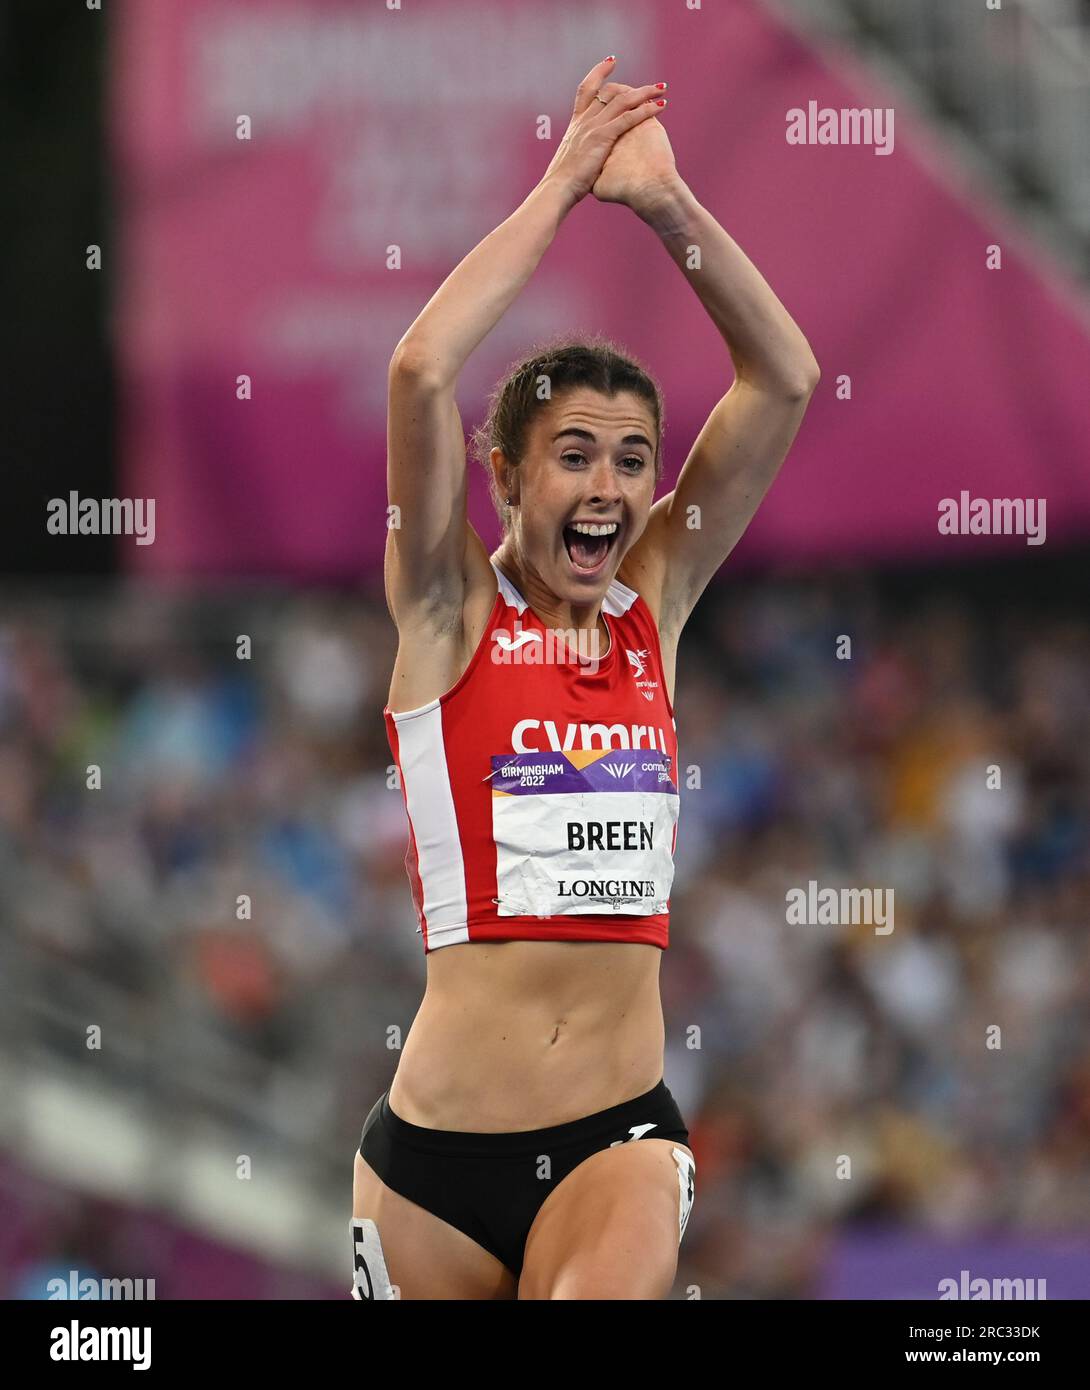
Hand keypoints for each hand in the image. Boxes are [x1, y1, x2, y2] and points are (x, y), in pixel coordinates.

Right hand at [541, 58, 667, 205]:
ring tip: (662, 89)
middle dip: (634, 86)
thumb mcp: (571, 158)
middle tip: (655, 85)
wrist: (558, 188)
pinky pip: (628, 118)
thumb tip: (586, 153)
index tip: (612, 61)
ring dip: (645, 93)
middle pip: (610, 91)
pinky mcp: (602, 137)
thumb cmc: (563, 181)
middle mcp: (585, 119)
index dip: (599, 72)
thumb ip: (581, 149)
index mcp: (576, 123)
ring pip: (623, 100)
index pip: (587, 89)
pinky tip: (660, 106)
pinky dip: (646, 110)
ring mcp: (593, 126)